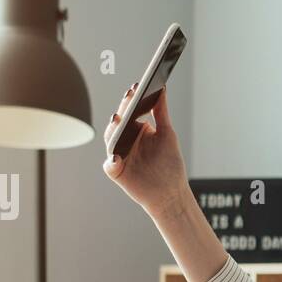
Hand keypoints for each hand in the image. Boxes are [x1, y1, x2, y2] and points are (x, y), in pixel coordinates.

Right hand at [101, 85, 190, 217]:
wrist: (171, 193)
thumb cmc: (170, 165)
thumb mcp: (168, 135)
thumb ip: (161, 113)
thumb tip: (161, 89)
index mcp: (137, 130)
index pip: (130, 111)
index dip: (131, 100)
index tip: (135, 88)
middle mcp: (126, 140)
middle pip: (119, 122)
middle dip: (122, 110)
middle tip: (128, 99)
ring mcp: (119, 155)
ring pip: (111, 139)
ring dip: (113, 130)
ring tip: (118, 120)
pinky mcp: (116, 171)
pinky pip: (110, 164)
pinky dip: (111, 161)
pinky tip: (116, 156)